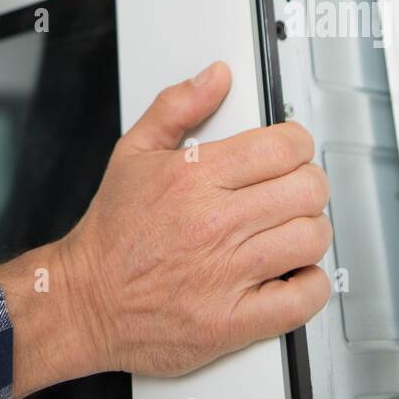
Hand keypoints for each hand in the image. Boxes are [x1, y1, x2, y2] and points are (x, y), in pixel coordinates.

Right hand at [56, 62, 331, 380]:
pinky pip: (302, 299)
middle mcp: (215, 223)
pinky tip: (294, 272)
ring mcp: (227, 274)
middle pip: (306, 189)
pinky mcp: (233, 321)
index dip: (298, 142)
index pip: (281, 147)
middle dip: (309, 181)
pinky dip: (311, 284)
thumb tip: (215, 77)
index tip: (292, 148)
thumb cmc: (112, 233)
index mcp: (194, 177)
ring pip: (310, 238)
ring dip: (311, 229)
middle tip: (295, 186)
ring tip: (293, 227)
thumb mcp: (133, 150)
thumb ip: (177, 106)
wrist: (86, 300)